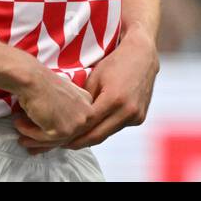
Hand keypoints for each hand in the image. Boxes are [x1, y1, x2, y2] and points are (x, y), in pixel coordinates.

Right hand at [12, 67, 94, 152]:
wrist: (33, 78)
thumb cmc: (42, 84)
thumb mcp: (60, 99)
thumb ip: (64, 115)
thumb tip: (54, 136)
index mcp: (88, 104)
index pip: (75, 127)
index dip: (56, 134)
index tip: (41, 137)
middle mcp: (87, 115)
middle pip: (66, 137)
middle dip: (44, 141)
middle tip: (27, 140)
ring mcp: (77, 124)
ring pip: (54, 140)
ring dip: (34, 137)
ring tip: (20, 133)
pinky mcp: (63, 131)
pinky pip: (43, 139)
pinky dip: (29, 132)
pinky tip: (18, 123)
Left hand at [64, 28, 160, 150]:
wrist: (143, 55)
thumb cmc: (115, 63)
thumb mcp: (94, 78)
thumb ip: (84, 102)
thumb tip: (70, 119)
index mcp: (114, 99)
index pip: (88, 125)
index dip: (71, 134)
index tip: (57, 139)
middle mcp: (128, 111)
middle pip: (98, 136)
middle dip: (79, 142)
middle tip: (63, 144)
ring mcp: (136, 115)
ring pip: (108, 133)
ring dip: (92, 136)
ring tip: (75, 137)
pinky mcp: (140, 117)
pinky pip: (117, 127)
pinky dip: (105, 128)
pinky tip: (94, 126)